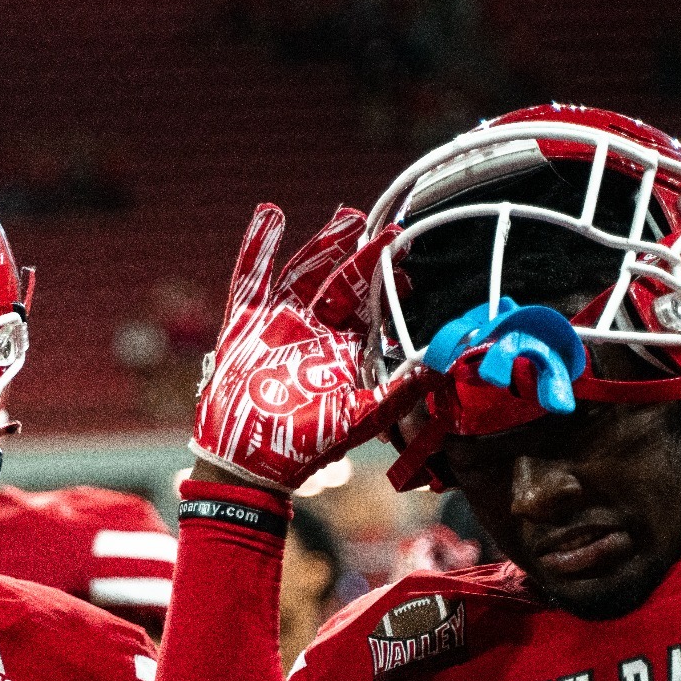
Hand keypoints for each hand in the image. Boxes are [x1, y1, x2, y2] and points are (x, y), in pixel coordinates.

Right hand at [190, 205, 422, 491]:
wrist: (247, 464)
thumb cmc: (303, 448)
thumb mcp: (357, 421)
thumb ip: (394, 395)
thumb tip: (436, 371)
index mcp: (342, 349)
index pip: (368, 304)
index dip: (384, 278)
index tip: (403, 254)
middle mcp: (313, 331)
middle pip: (338, 279)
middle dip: (357, 252)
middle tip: (378, 224)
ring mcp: (277, 325)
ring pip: (301, 272)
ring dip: (321, 244)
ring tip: (341, 217)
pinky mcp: (244, 326)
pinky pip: (250, 281)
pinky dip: (258, 248)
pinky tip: (269, 215)